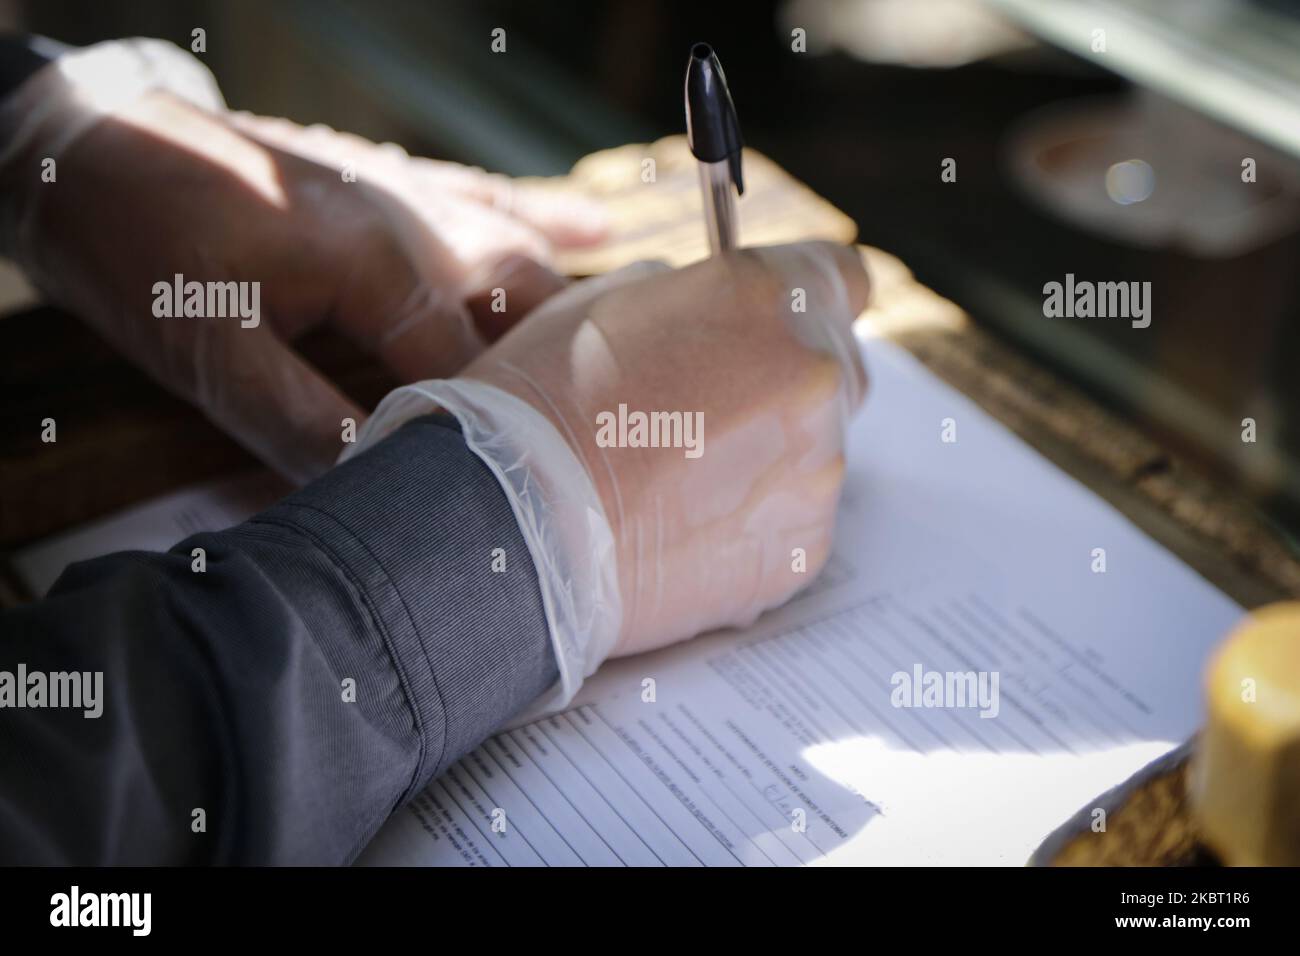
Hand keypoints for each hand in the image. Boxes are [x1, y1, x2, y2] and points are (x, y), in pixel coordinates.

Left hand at [9, 91, 607, 482]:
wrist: (95, 140)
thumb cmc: (139, 241)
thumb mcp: (203, 349)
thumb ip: (298, 420)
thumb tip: (379, 487)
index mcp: (384, 270)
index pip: (480, 374)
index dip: (514, 442)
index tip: (550, 500)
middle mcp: (422, 225)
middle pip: (535, 305)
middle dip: (575, 374)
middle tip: (615, 439)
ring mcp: (414, 194)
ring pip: (529, 252)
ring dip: (576, 308)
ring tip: (635, 361)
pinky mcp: (394, 180)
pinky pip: (494, 193)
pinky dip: (551, 213)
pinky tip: (600, 225)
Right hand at [461, 242, 869, 657]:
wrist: (513, 526)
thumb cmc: (540, 403)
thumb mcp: (602, 301)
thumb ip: (686, 293)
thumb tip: (712, 309)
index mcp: (769, 297)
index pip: (844, 278)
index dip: (810, 298)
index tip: (782, 322)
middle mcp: (813, 377)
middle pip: (834, 371)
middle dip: (785, 383)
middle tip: (708, 413)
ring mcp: (817, 471)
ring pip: (813, 453)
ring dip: (765, 458)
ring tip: (676, 484)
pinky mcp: (802, 548)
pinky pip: (791, 521)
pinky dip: (750, 523)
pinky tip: (682, 530)